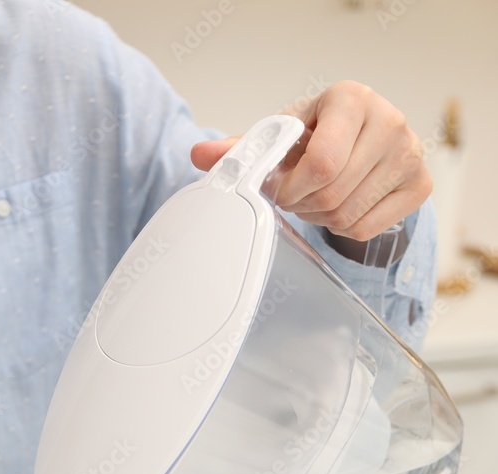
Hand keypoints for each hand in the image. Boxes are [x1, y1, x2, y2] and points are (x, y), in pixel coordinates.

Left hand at [191, 80, 431, 241]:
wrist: (363, 140)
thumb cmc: (319, 135)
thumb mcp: (282, 136)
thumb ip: (242, 148)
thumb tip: (199, 155)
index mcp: (351, 98)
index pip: (321, 164)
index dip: (291, 189)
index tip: (281, 187)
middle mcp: (390, 121)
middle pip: (332, 195)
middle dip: (302, 205)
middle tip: (297, 196)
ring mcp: (410, 155)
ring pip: (346, 216)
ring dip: (319, 218)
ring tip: (317, 198)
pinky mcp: (419, 186)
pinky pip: (365, 230)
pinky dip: (342, 228)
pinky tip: (340, 206)